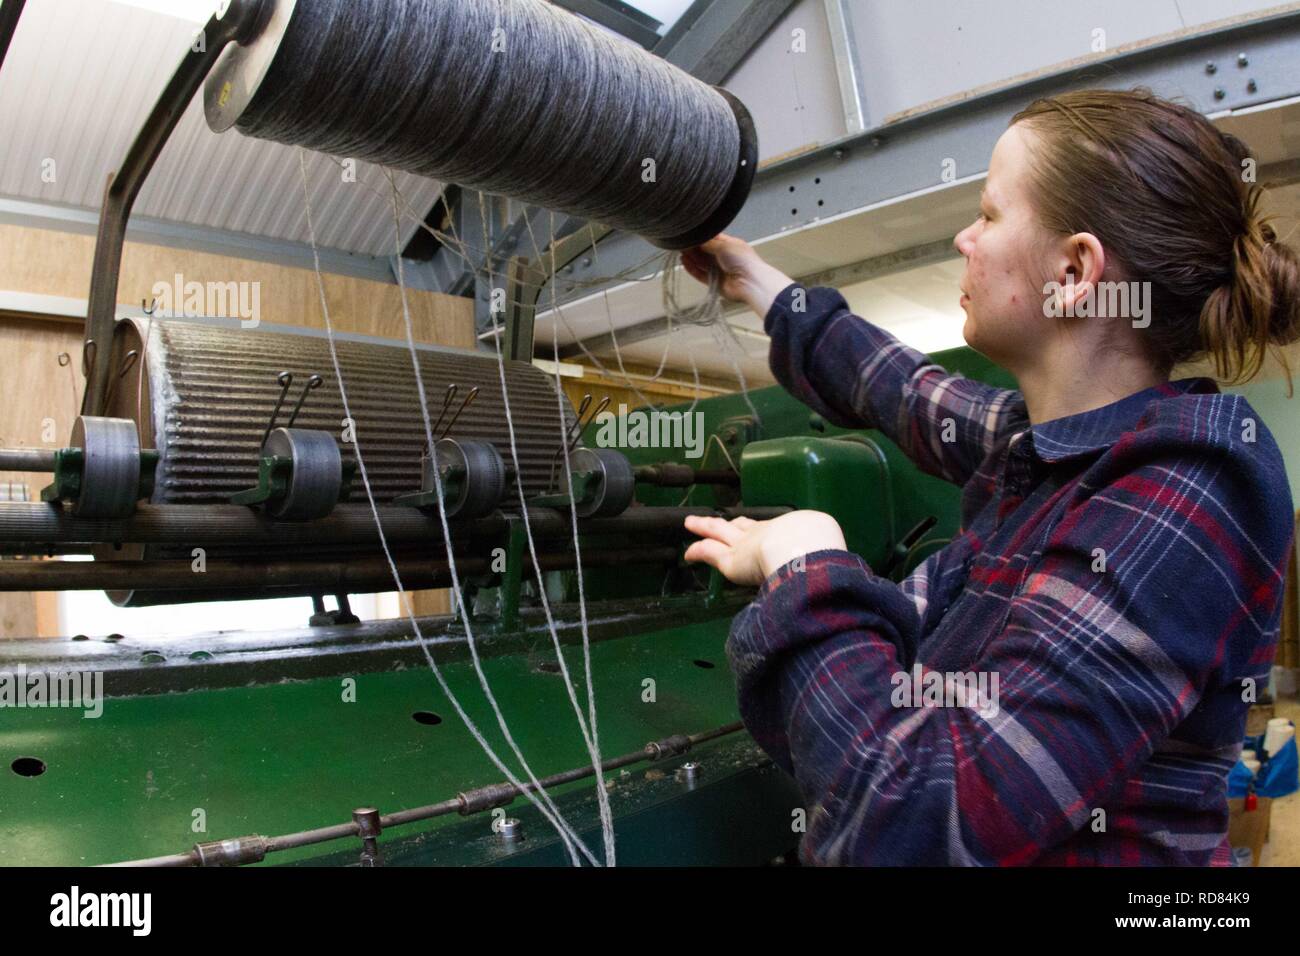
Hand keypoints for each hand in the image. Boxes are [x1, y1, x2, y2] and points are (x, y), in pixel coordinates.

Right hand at [681, 234, 795, 317]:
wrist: (749, 282)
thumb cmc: (742, 260)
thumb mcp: (724, 245)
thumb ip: (708, 243)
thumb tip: (697, 240)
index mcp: (730, 245)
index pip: (712, 239)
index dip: (701, 237)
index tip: (690, 234)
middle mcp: (724, 257)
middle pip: (705, 251)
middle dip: (694, 247)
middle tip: (682, 243)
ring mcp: (719, 269)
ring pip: (701, 262)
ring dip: (691, 257)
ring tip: (680, 251)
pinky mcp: (714, 281)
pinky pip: (700, 274)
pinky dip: (692, 269)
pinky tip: (685, 262)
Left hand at [683, 511, 847, 586]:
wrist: (806, 553)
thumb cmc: (822, 553)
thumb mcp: (828, 550)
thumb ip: (823, 560)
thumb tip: (838, 577)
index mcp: (788, 531)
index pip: (768, 529)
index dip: (757, 528)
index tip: (750, 526)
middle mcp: (764, 534)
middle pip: (741, 525)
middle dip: (731, 522)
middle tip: (721, 519)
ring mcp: (744, 545)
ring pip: (719, 532)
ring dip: (705, 527)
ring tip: (692, 522)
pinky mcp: (730, 560)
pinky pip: (709, 552)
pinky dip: (698, 551)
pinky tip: (688, 553)